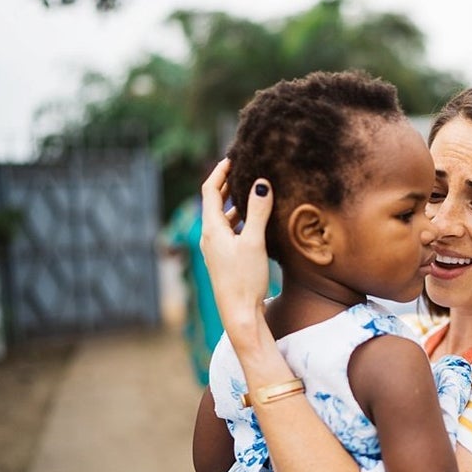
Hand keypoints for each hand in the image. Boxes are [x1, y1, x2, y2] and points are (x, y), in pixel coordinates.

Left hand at [199, 158, 273, 335]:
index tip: (232, 157)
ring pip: (223, 217)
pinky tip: (254, 221)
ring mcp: (216, 249)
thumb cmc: (245, 279)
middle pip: (214, 202)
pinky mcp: (225, 259)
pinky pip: (230, 230)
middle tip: (243, 168)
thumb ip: (258, 212)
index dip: (220, 172)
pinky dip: (239, 219)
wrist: (239, 313)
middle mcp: (209, 236)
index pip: (210, 190)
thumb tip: (261, 183)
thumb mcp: (254, 242)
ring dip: (234, 202)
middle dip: (228, 184)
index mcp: (211, 228)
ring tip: (251, 190)